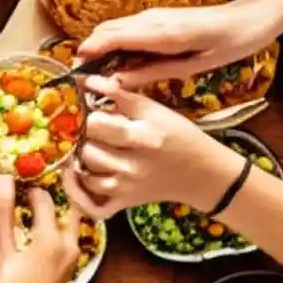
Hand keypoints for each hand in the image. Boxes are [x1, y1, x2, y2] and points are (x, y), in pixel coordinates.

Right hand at [0, 177, 80, 282]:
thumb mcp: (0, 249)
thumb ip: (3, 212)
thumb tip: (3, 178)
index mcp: (52, 239)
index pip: (44, 199)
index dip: (30, 185)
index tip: (17, 175)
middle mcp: (69, 245)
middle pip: (66, 209)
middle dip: (53, 193)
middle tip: (33, 181)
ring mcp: (72, 258)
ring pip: (69, 224)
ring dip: (54, 211)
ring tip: (33, 201)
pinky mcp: (68, 268)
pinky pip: (67, 238)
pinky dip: (55, 227)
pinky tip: (36, 227)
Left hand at [61, 75, 240, 219]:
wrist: (203, 174)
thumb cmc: (179, 135)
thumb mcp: (155, 110)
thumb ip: (119, 95)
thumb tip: (85, 79)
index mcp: (143, 134)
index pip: (95, 122)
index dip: (86, 112)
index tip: (88, 107)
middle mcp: (133, 163)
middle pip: (87, 145)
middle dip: (82, 133)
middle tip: (87, 127)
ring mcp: (126, 185)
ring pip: (84, 170)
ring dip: (80, 156)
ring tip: (88, 145)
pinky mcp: (123, 202)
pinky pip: (90, 203)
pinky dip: (79, 191)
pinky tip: (80, 175)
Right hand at [78, 2, 275, 88]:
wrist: (249, 18)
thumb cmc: (227, 45)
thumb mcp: (191, 67)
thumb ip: (151, 73)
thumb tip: (115, 82)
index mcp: (159, 33)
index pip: (110, 38)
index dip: (87, 53)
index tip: (73, 73)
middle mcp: (150, 20)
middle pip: (104, 30)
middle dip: (88, 52)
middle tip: (82, 80)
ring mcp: (152, 15)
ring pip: (112, 28)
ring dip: (99, 48)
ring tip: (97, 75)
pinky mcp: (155, 17)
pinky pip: (125, 29)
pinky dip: (113, 44)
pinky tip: (120, 63)